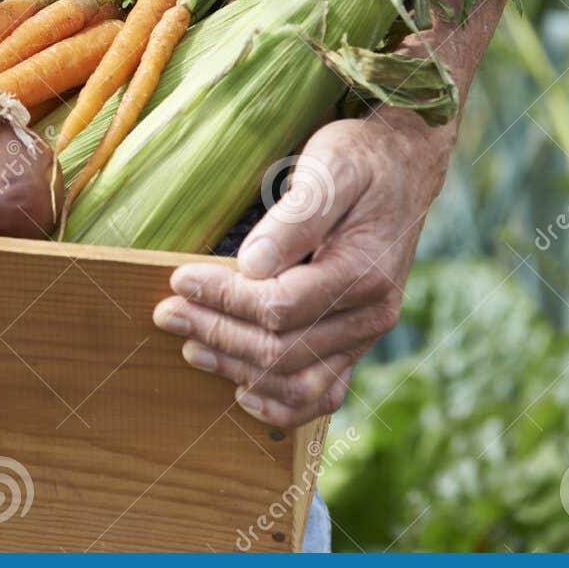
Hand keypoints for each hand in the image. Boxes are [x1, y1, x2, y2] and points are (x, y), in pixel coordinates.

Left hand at [152, 111, 453, 427]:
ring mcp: (364, 336)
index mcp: (363, 272)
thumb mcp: (330, 169)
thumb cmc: (359, 162)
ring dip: (237, 371)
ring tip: (190, 348)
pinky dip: (282, 406)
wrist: (402, 168)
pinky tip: (241, 394)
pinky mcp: (353, 343)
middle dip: (217, 334)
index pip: (281, 307)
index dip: (224, 298)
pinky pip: (324, 395)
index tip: (180, 280)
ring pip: (298, 382)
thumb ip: (296, 218)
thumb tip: (252, 264)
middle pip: (282, 349)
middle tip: (166, 313)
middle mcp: (369, 314)